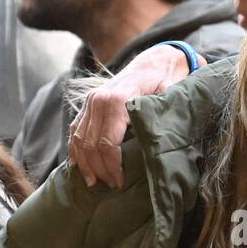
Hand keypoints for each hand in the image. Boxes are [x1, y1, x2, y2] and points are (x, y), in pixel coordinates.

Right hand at [69, 44, 191, 188]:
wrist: (157, 61)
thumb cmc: (168, 81)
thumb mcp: (170, 98)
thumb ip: (159, 119)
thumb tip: (155, 148)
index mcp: (118, 99)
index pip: (108, 142)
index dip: (113, 167)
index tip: (121, 182)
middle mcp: (99, 99)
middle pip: (91, 144)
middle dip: (100, 169)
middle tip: (112, 186)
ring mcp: (91, 100)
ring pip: (79, 139)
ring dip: (85, 164)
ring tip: (94, 183)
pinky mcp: (88, 103)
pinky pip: (75, 130)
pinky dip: (75, 150)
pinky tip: (79, 167)